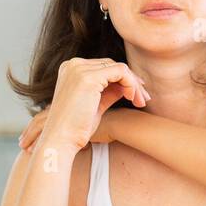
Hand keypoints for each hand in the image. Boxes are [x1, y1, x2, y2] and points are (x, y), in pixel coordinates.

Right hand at [31, 58, 149, 152]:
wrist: (61, 140)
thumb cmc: (77, 127)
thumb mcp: (95, 103)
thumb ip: (109, 91)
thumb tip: (129, 85)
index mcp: (71, 69)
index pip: (105, 67)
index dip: (125, 80)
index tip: (137, 95)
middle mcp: (73, 65)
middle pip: (113, 65)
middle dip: (132, 82)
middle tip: (143, 99)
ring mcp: (79, 69)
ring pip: (119, 68)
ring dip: (134, 85)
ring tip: (140, 102)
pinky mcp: (88, 77)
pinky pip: (121, 72)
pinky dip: (131, 84)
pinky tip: (132, 98)